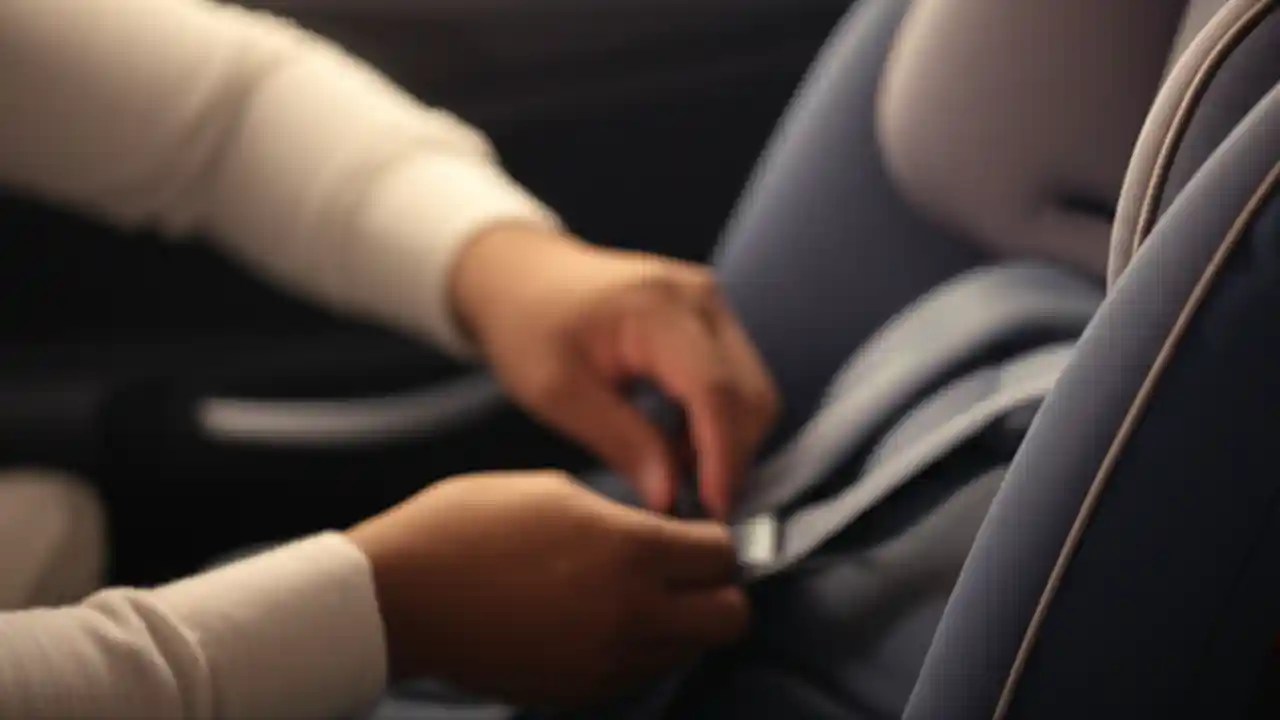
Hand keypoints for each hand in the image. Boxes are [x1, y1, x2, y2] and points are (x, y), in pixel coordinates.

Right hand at [346, 470, 748, 706]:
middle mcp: (631, 613)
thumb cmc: (466, 527)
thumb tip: (662, 535)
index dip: (715, 539)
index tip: (693, 533)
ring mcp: (607, 660)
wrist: (398, 597)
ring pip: (690, 649)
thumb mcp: (554, 491)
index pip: (725, 554)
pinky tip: (600, 620)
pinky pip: (641, 672)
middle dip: (720, 591)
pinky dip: (639, 648)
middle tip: (684, 572)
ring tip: (635, 595)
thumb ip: (623, 519)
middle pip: (731, 617)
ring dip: (681, 622)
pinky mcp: (580, 690)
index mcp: (629, 550)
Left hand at [450, 225, 779, 518]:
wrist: (523, 275)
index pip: (714, 391)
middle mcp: (699, 298)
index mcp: (657, 309)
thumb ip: (621, 443)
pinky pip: (739, 381)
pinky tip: (676, 444)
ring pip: (753, 392)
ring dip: (727, 442)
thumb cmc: (529, 327)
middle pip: (749, 394)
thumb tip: (671, 499)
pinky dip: (719, 422)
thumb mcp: (556, 393)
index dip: (722, 457)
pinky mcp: (712, 319)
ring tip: (673, 471)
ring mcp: (712, 305)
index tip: (714, 511)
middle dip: (730, 457)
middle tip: (688, 503)